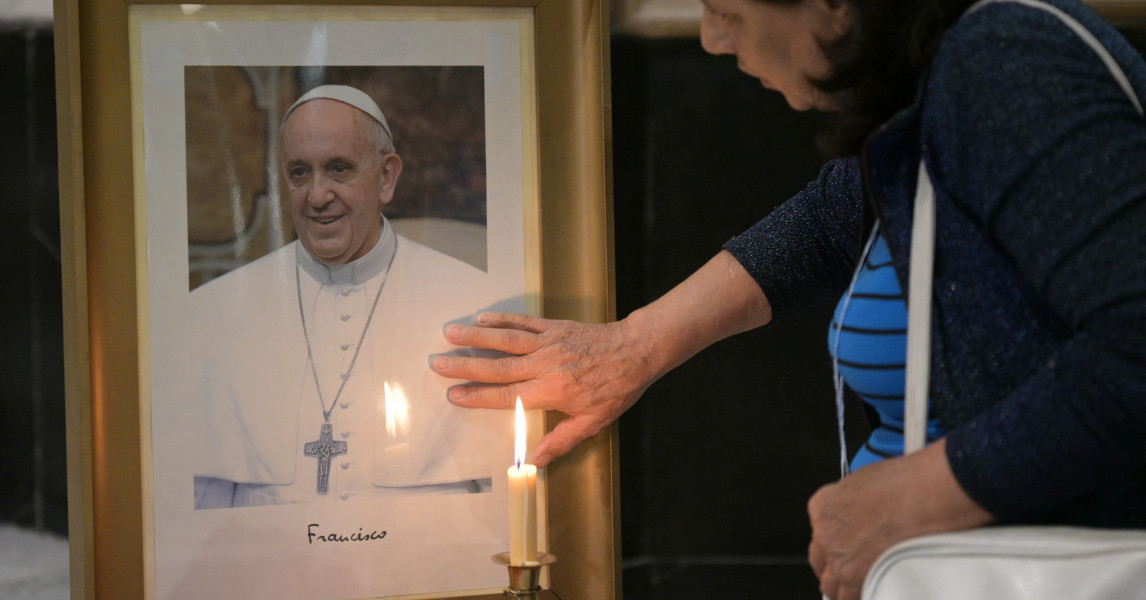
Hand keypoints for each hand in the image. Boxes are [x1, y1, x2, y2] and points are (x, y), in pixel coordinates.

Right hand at [432, 312, 656, 466]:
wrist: (637, 351)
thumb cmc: (616, 389)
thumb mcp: (592, 422)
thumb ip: (561, 440)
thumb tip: (535, 462)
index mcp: (552, 390)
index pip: (507, 395)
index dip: (478, 396)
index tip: (454, 395)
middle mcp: (546, 364)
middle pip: (498, 366)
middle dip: (465, 365)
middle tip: (437, 363)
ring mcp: (549, 342)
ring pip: (506, 339)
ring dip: (476, 336)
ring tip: (449, 333)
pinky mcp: (555, 326)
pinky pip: (524, 322)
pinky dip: (502, 319)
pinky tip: (482, 317)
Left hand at [807, 439, 992, 599]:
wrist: (925, 496)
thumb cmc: (904, 482)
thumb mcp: (865, 480)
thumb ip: (853, 501)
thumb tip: (862, 510)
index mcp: (822, 506)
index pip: (818, 529)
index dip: (834, 539)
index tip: (845, 543)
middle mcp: (824, 534)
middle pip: (820, 559)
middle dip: (833, 563)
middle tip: (851, 566)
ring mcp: (839, 560)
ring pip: (830, 584)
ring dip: (842, 585)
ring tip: (860, 584)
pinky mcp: (856, 580)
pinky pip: (849, 597)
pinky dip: (858, 595)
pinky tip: (870, 591)